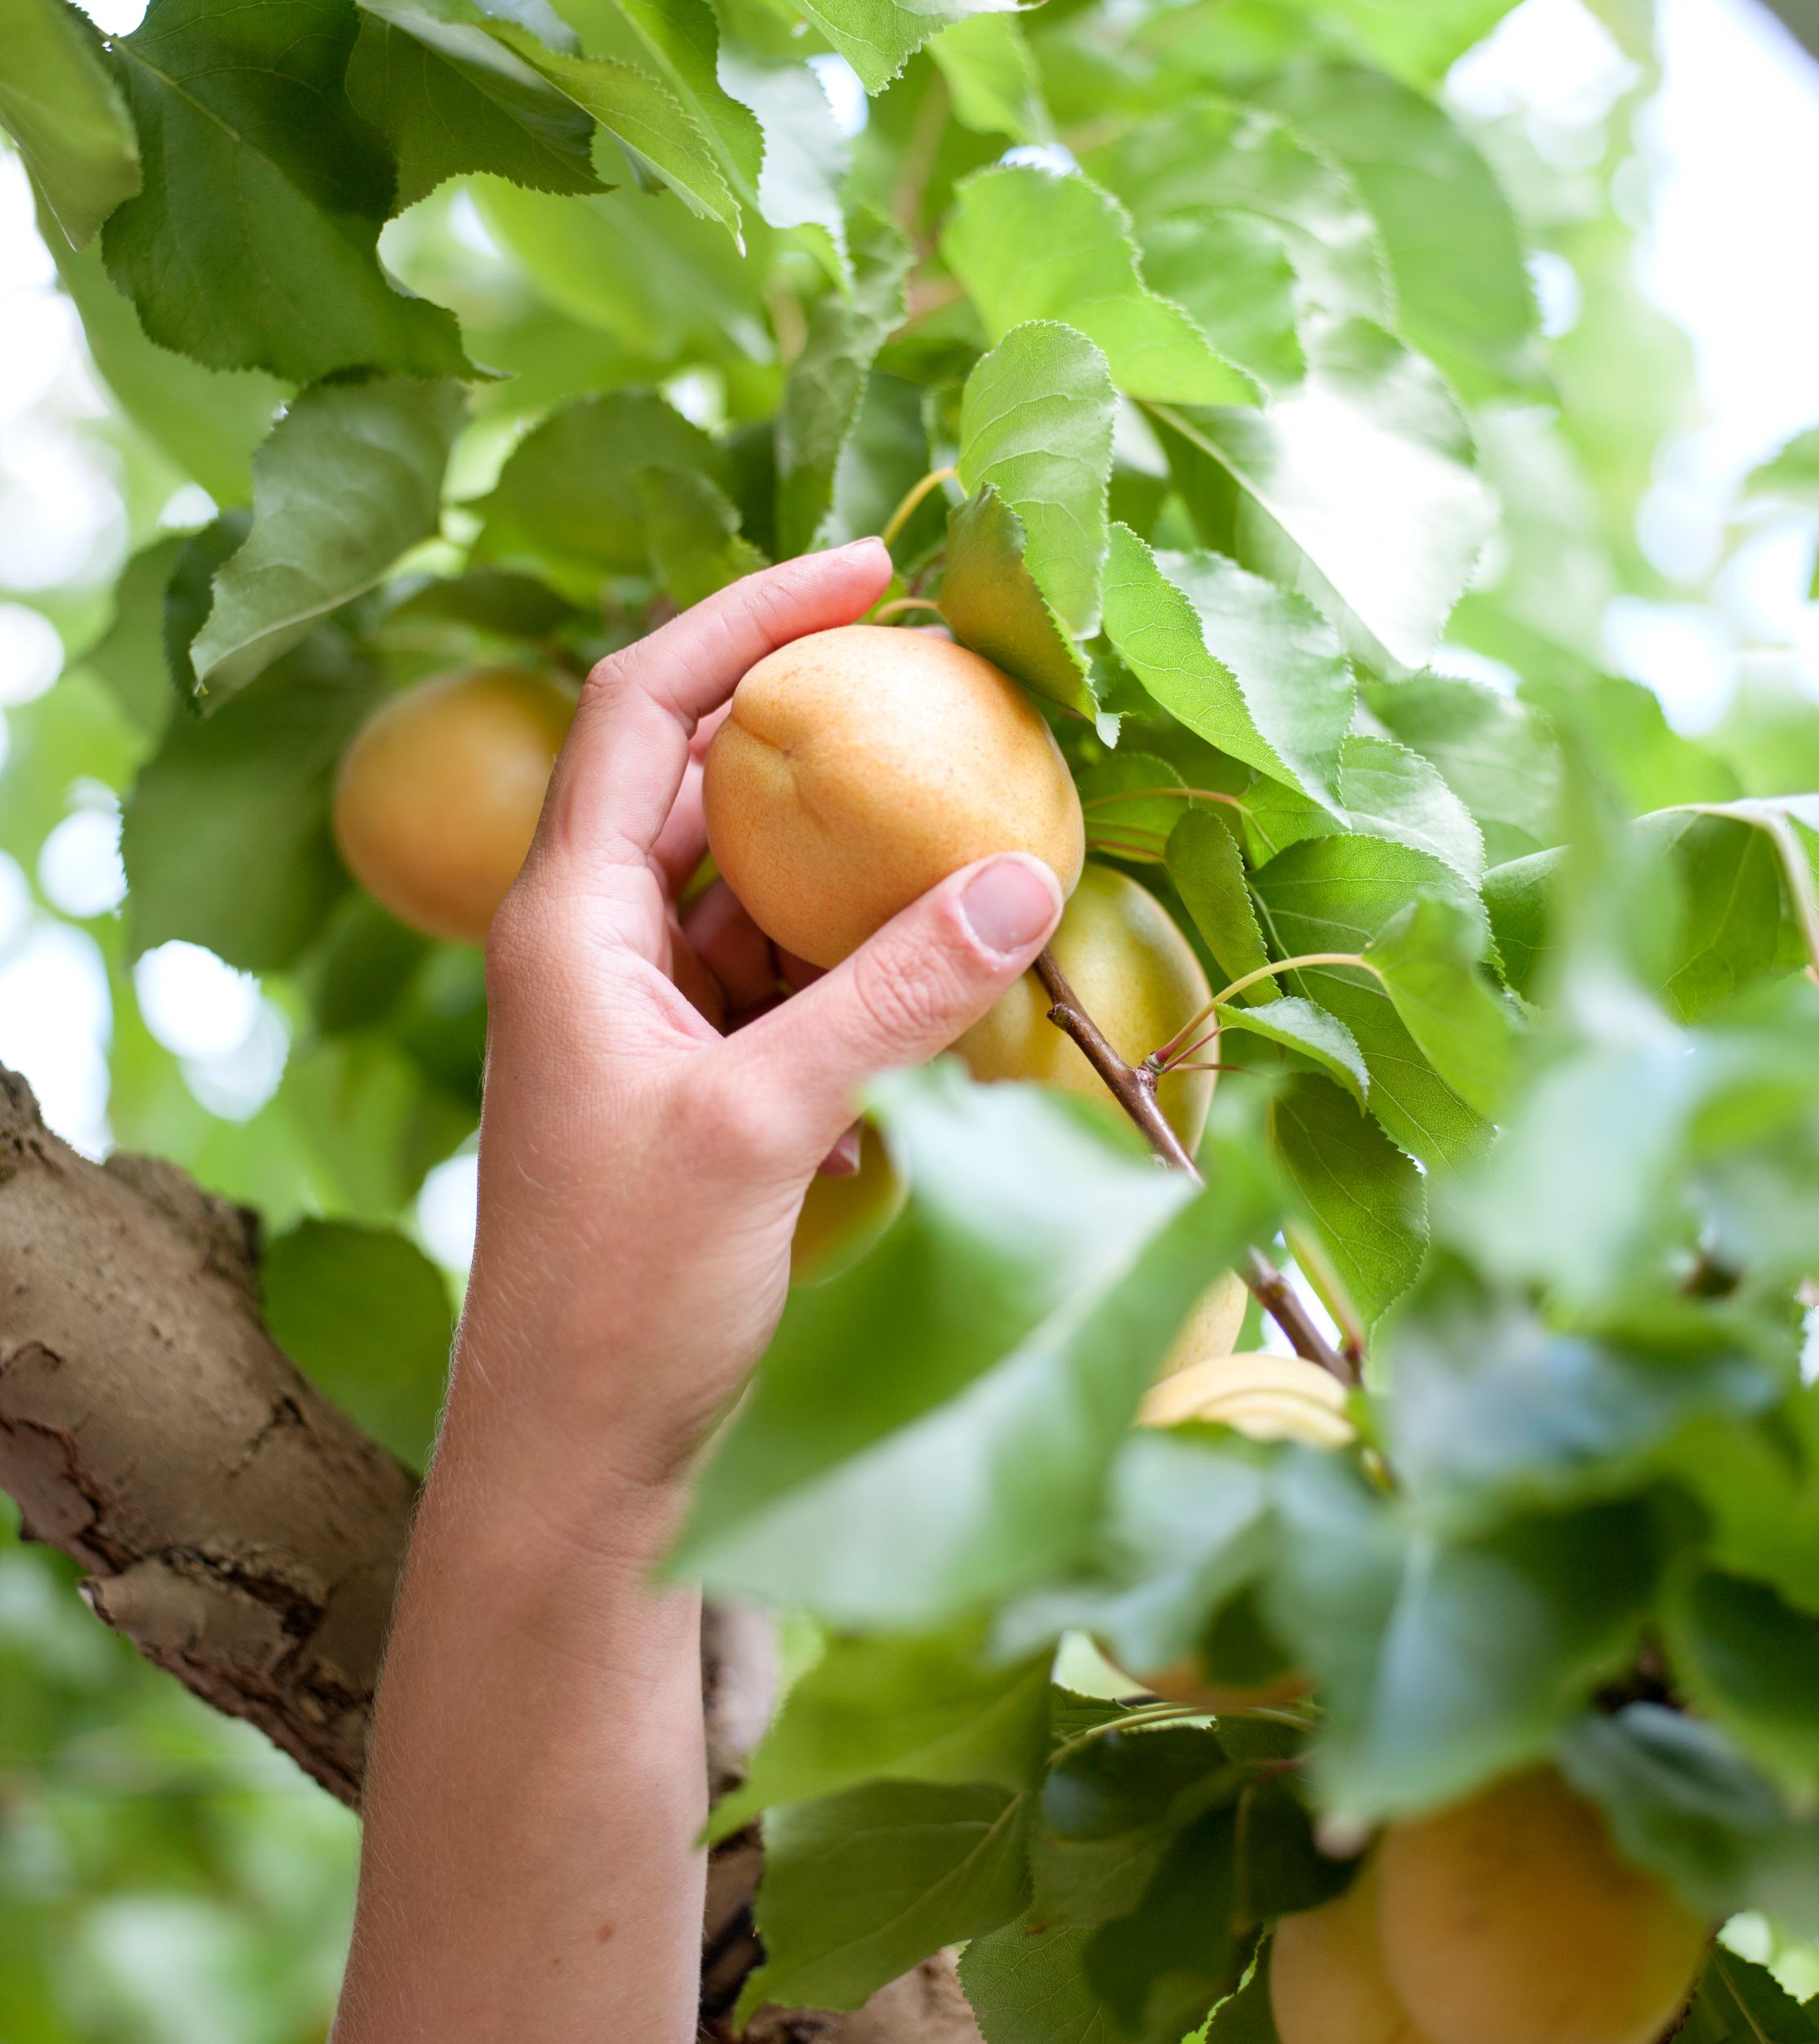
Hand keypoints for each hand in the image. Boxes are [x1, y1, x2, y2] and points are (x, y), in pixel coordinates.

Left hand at [448, 538, 1066, 1515]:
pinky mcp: (691, 1090)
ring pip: (750, 890)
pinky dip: (855, 961)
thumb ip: (896, 994)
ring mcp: (642, 1022)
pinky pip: (778, 981)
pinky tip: (943, 972)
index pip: (640, 703)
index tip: (866, 571)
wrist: (575, 1472)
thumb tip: (1027, 875)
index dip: (746, 616)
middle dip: (816, 730)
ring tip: (971, 830)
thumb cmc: (625, 1297)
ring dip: (849, 859)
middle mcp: (593, 950)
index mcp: (566, 922)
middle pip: (700, 783)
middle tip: (948, 695)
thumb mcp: (767, 1123)